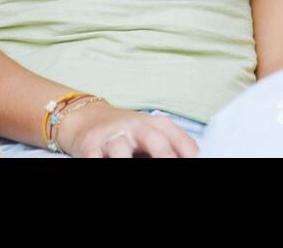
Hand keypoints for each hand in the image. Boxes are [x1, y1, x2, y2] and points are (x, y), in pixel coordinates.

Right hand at [55, 102, 198, 157]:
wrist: (85, 118)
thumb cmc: (126, 132)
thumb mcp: (150, 134)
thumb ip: (171, 146)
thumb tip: (196, 158)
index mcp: (155, 125)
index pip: (178, 138)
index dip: (189, 152)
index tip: (197, 161)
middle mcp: (135, 127)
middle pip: (153, 139)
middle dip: (164, 155)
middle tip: (171, 164)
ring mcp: (112, 136)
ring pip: (120, 150)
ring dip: (126, 161)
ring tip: (131, 165)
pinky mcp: (90, 146)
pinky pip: (95, 158)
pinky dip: (100, 162)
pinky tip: (104, 164)